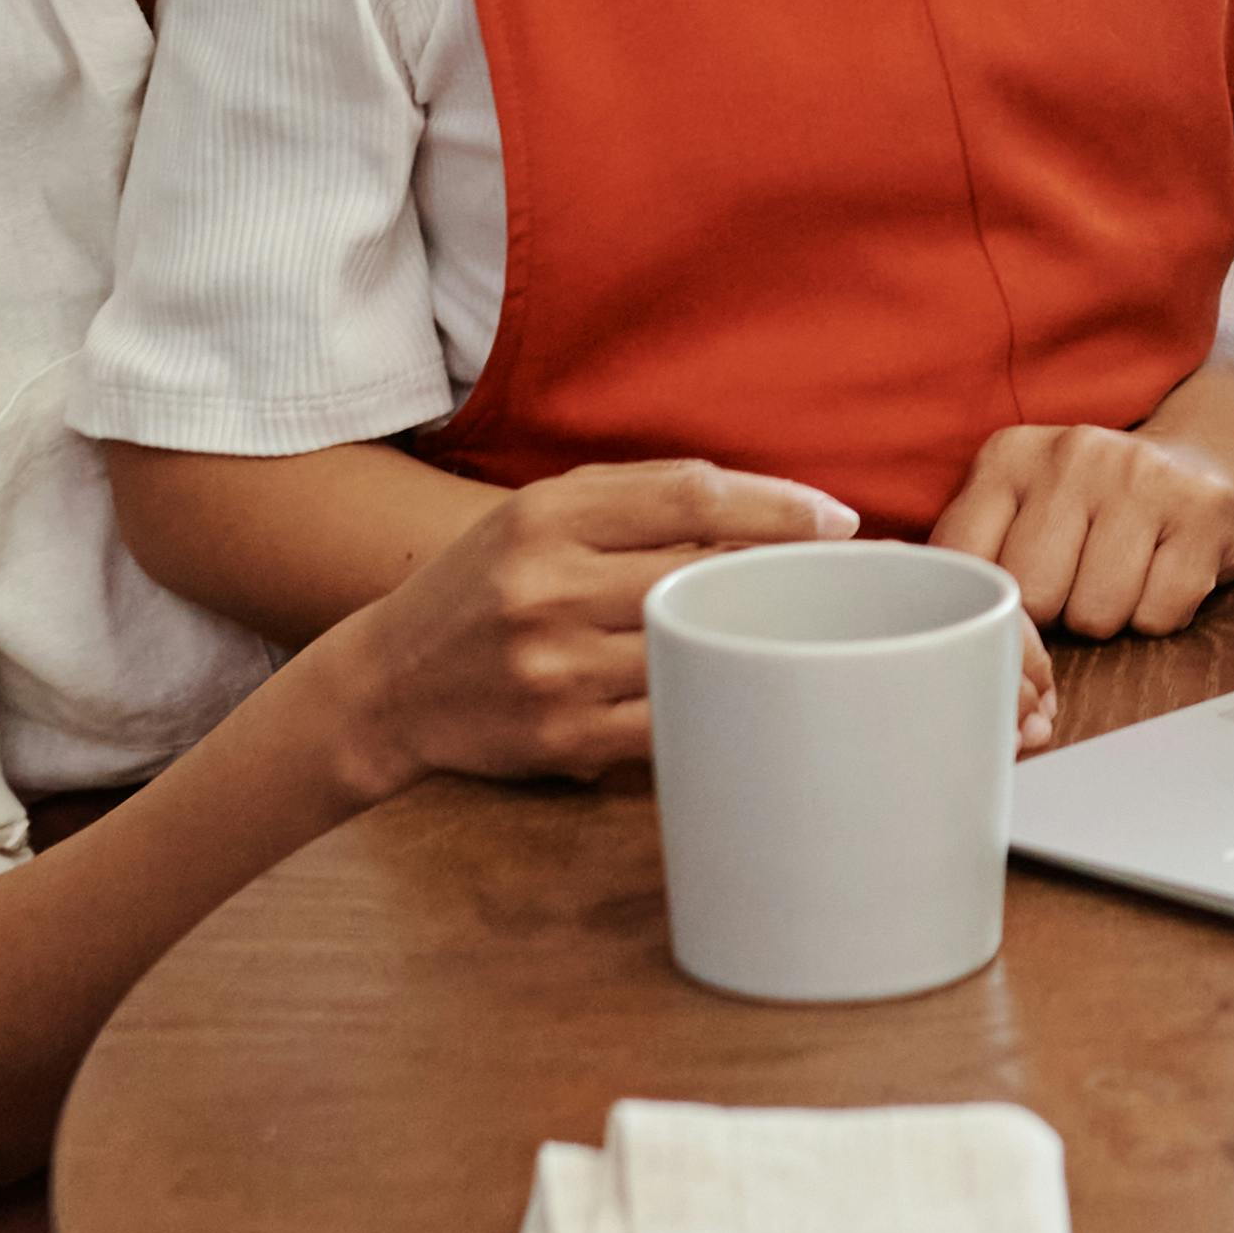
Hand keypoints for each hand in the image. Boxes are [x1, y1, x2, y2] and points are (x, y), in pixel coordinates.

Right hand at [311, 459, 845, 791]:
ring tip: (808, 635)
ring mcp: (554, 668)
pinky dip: (718, 705)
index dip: (779, 503)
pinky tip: (751, 695)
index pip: (690, 494)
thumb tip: (769, 503)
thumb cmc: (484, 587)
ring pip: (697, 650)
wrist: (386, 687)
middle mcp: (546, 586)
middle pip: (705, 570)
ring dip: (762, 642)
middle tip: (847, 581)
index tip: (839, 519)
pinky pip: (671, 720)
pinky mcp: (562, 738)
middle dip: (788, 573)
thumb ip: (639, 498)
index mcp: (546, 515)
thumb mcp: (539, 515)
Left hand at [936, 418, 1233, 642]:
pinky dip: (1160, 615)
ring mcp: (1141, 476)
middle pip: (1034, 597)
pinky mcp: (1203, 509)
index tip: (1018, 599)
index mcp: (1009, 454)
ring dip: (1109, 618)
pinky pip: (1158, 616)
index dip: (994, 604)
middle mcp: (1073, 452)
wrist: (1203, 462)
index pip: (966, 565)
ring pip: (1096, 615)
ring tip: (1123, 574)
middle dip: (1056, 613)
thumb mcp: (1019, 510)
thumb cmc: (1093, 509)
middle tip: (1079, 580)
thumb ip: (973, 553)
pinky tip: (1163, 572)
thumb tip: (945, 629)